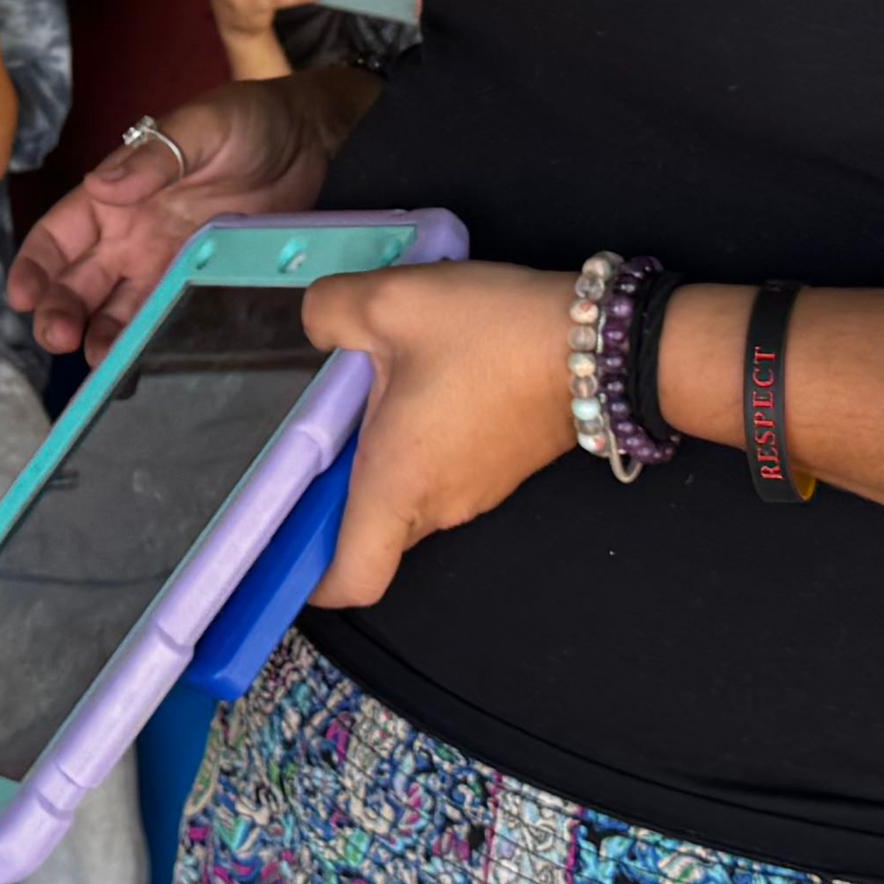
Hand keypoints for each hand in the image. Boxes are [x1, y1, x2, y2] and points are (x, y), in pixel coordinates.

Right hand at [5, 80, 336, 353]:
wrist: (314, 142)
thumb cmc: (250, 120)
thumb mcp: (202, 127)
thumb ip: (154, 156)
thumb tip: (101, 185)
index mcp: (115, 196)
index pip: (58, 235)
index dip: (36, 266)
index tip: (22, 295)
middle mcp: (130, 236)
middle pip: (78, 282)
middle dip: (60, 310)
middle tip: (58, 336)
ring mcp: (164, 265)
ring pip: (115, 310)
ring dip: (98, 336)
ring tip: (95, 361)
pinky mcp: (200, 285)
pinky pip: (164, 320)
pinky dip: (145, 344)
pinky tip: (137, 368)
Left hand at [299, 262, 582, 610]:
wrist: (599, 340)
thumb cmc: (492, 333)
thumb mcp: (391, 300)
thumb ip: (328, 313)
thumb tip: (315, 327)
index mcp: (398, 487)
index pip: (350, 583)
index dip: (310, 580)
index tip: (285, 544)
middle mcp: (437, 507)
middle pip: (370, 534)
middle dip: (337, 495)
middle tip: (312, 434)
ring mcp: (475, 493)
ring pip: (407, 498)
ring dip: (381, 459)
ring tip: (368, 390)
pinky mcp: (500, 469)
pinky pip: (442, 473)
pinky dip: (419, 444)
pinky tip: (420, 381)